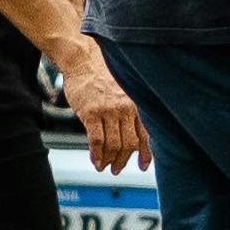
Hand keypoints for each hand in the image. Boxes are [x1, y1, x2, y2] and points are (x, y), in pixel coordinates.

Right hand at [57, 36, 142, 172]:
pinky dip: (96, 153)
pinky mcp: (90, 113)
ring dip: (109, 160)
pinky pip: (96, 140)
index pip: (147, 135)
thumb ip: (128, 111)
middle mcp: (126, 109)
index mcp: (137, 104)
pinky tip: (94, 160)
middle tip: (117, 169)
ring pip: (113, 144)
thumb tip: (130, 135)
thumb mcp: (123, 92)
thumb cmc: (101, 75)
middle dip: (124, 160)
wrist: (82, 60)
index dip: (146, 154)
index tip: (143, 166)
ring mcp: (109, 111)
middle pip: (130, 143)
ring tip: (104, 166)